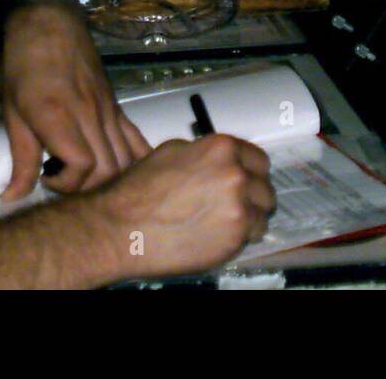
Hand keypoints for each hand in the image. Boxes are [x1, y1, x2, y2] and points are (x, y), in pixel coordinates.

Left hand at [0, 3, 149, 199]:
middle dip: (85, 188)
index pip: (81, 164)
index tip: (46, 176)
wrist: (50, 28)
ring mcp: (109, 111)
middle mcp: (89, 114)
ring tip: (84, 174)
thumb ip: (20, 160)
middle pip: (107, 170)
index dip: (65, 184)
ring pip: (126, 161)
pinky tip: (120, 172)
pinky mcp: (118, 108)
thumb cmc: (24, 70)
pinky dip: (137, 164)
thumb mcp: (13, 115)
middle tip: (63, 178)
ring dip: (109, 180)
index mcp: (58, 115)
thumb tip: (12, 199)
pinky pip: (139, 142)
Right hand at [85, 135, 275, 278]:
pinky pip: (253, 235)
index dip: (251, 173)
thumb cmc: (138, 192)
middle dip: (252, 197)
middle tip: (234, 207)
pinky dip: (241, 238)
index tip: (246, 183)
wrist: (120, 228)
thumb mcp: (171, 153)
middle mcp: (234, 172)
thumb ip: (203, 154)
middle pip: (265, 187)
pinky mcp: (235, 234)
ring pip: (263, 212)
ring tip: (224, 225)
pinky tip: (218, 237)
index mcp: (220, 148)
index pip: (258, 160)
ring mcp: (238, 204)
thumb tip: (219, 160)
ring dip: (249, 219)